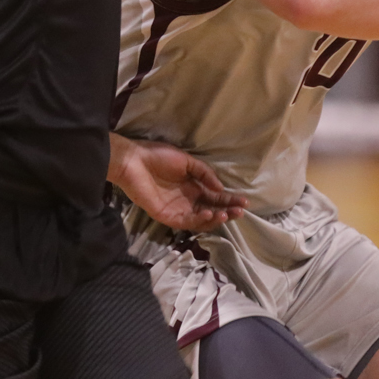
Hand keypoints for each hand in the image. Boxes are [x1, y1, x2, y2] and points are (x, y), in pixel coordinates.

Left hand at [111, 136, 246, 232]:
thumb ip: (205, 174)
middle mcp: (187, 200)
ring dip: (214, 219)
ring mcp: (177, 209)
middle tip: (240, 212)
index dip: (230, 200)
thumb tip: (220, 188)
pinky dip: (198, 220)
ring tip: (225, 214)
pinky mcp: (166, 215)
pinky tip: (208, 213)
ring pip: (200, 220)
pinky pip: (185, 221)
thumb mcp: (187, 161)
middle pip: (211, 211)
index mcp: (193, 187)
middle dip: (227, 212)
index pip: (215, 197)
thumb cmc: (158, 157)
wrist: (134, 160)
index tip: (245, 202)